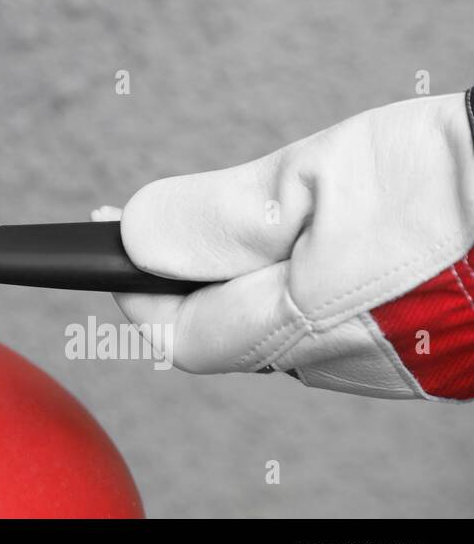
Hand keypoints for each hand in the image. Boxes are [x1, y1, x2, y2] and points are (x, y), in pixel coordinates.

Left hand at [115, 89, 473, 400]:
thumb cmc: (455, 186)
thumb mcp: (312, 181)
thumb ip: (215, 219)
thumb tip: (135, 237)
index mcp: (296, 326)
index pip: (173, 329)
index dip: (128, 282)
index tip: (104, 232)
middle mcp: (335, 362)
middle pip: (225, 324)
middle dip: (193, 268)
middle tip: (187, 208)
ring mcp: (385, 362)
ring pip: (282, 318)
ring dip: (258, 268)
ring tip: (284, 205)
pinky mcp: (425, 352)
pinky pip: (340, 317)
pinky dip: (315, 276)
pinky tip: (344, 232)